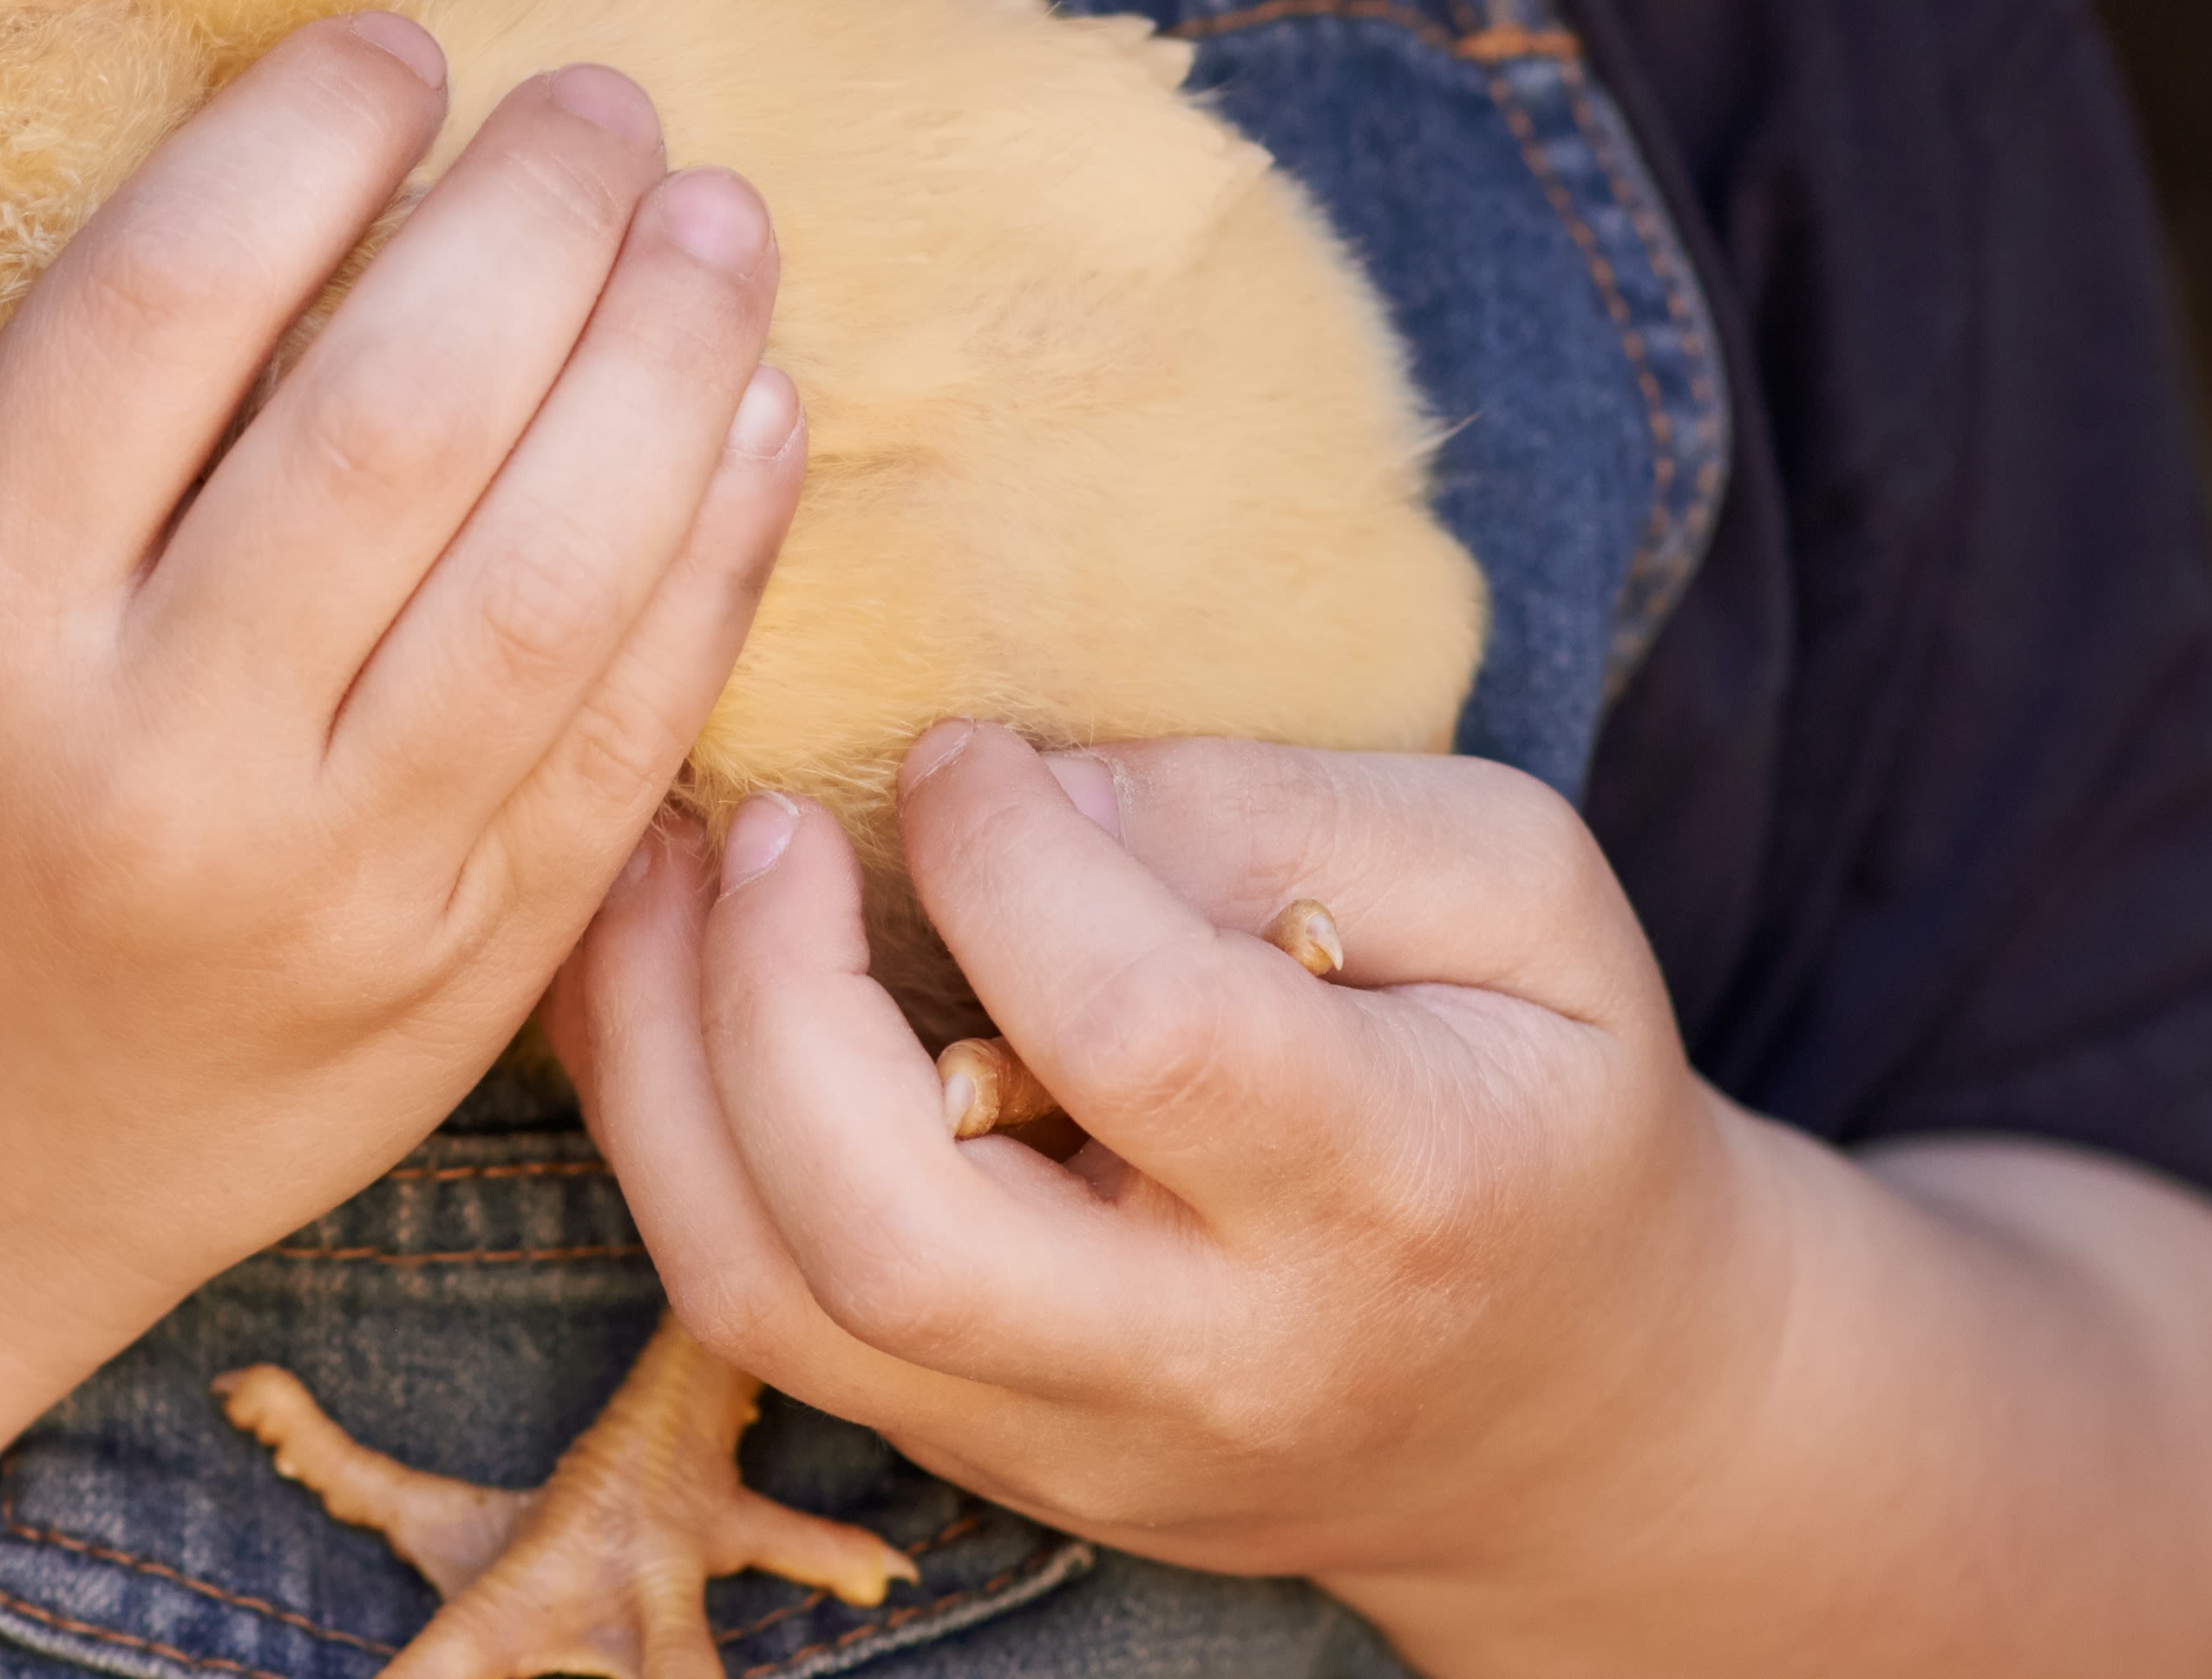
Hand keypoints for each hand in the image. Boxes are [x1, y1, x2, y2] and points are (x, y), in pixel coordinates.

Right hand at [0, 17, 807, 1375]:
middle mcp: (151, 763)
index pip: (162, 311)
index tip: (395, 46)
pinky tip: (756, 411)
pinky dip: (717, 558)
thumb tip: (123, 72)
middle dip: (536, 221)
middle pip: (401, 425)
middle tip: (606, 106)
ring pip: (558, 580)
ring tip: (720, 220)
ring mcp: (325, 886)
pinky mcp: (456, 978)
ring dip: (671, 364)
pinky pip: (629, 737)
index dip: (303, 143)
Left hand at [541, 721, 1775, 1589]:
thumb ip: (1278, 809)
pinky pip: (756, 1325)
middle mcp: (1212, 1355)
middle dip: (763, 994)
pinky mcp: (975, 1463)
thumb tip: (1020, 786)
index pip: (1136, 1030)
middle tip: (754, 822)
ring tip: (650, 881)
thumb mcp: (1515, 888)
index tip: (961, 748)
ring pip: (771, 1303)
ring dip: (657, 1072)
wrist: (1561, 1407)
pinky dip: (675, 1143)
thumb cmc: (1540, 1091)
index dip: (1005, 857)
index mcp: (1390, 1187)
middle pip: (893, 1227)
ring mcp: (1076, 1441)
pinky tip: (669, 993)